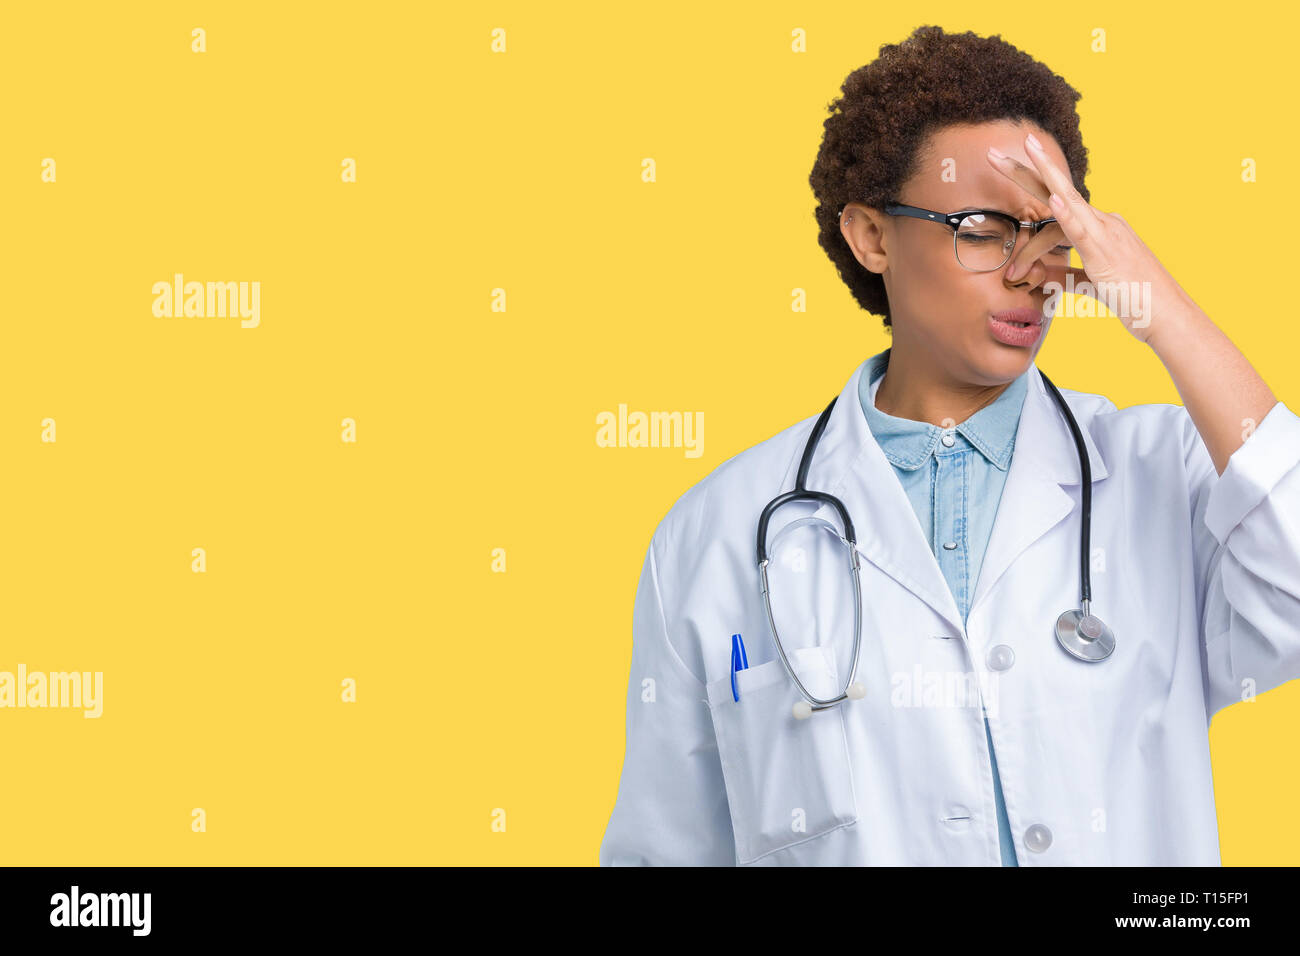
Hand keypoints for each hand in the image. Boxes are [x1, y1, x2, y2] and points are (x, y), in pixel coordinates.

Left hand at [986, 133, 1189, 344]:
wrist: (1169, 316)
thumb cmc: (1136, 300)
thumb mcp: (1092, 284)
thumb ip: (1067, 275)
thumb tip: (1042, 274)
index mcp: (1100, 230)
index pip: (1057, 213)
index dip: (1030, 214)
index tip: (1003, 216)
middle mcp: (1104, 223)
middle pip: (1057, 192)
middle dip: (1025, 170)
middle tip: (992, 153)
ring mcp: (1107, 234)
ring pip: (1065, 200)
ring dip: (1035, 176)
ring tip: (1007, 156)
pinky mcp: (1108, 253)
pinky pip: (1083, 230)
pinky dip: (1068, 214)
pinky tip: (1053, 200)